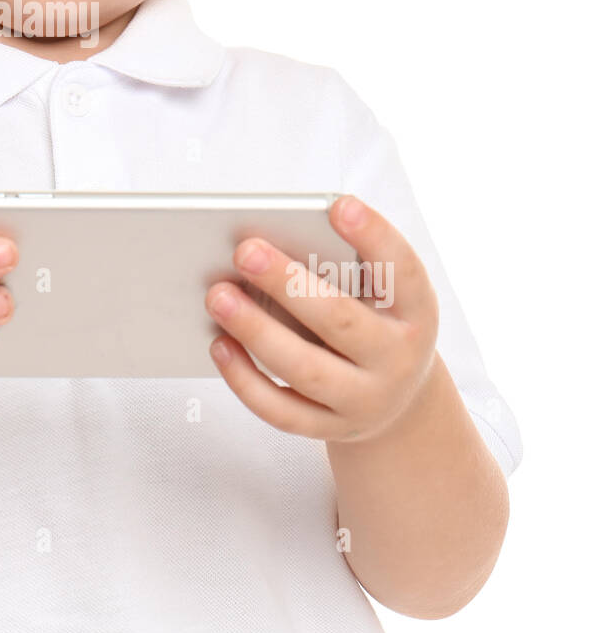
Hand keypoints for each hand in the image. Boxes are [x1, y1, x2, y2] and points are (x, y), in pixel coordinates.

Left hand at [205, 194, 438, 442]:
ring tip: (218, 295)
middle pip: (341, 321)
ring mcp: (364, 400)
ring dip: (256, 330)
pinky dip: (246, 380)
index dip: (374, 237)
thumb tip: (273, 240)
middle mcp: (396, 358)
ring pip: (306, 370)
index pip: (402, 271)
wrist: (398, 402)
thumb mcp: (380, 294)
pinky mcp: (330, 428)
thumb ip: (343, 266)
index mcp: (415, 311)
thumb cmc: (374, 322)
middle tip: (244, 250)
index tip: (337, 205)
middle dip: (289, 283)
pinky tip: (219, 344)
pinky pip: (283, 411)